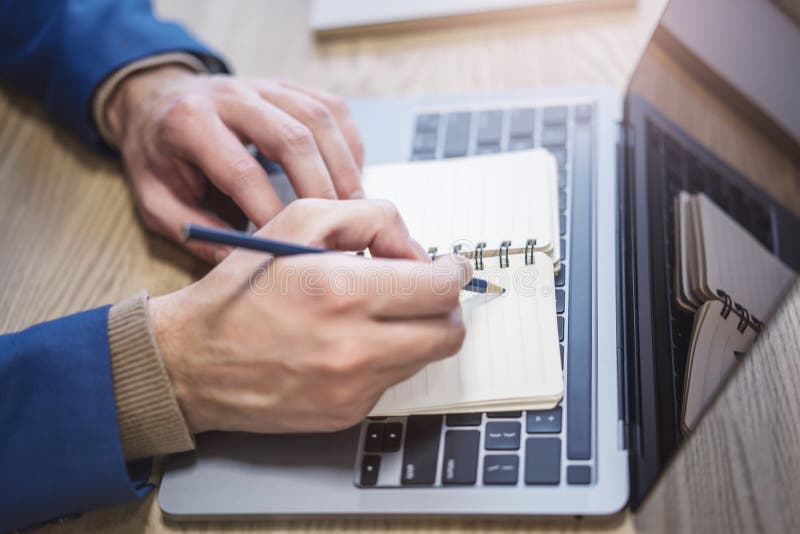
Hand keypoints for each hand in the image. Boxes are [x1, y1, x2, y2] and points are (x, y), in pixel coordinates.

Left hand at [106, 65, 364, 262]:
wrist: (155, 102)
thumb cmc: (159, 158)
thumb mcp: (156, 202)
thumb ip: (197, 233)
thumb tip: (246, 264)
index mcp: (189, 122)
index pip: (243, 172)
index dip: (272, 213)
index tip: (294, 249)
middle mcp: (231, 94)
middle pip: (293, 138)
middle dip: (321, 189)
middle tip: (340, 230)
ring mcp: (263, 85)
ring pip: (319, 118)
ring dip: (344, 168)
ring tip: (356, 209)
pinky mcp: (287, 86)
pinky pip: (331, 107)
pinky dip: (349, 144)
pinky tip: (353, 177)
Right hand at [149, 199, 472, 433]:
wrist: (191, 361)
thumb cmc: (241, 288)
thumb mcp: (298, 220)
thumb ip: (370, 217)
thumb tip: (416, 250)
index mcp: (344, 292)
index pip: (441, 288)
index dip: (453, 272)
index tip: (448, 266)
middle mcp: (354, 347)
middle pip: (449, 332)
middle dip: (445, 306)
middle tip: (423, 291)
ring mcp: (353, 388)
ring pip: (425, 357)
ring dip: (416, 331)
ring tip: (377, 313)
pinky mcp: (346, 414)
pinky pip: (391, 381)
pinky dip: (384, 358)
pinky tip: (349, 342)